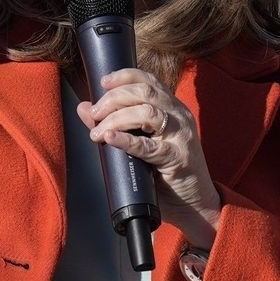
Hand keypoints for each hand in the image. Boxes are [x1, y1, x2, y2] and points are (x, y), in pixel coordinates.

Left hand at [76, 68, 220, 246]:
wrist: (195, 204)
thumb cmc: (165, 173)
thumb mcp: (140, 143)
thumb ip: (114, 124)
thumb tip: (84, 107)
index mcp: (172, 107)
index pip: (149, 79)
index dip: (124, 75)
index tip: (103, 82)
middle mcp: (179, 115)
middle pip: (144, 91)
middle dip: (113, 98)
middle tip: (94, 112)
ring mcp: (180, 135)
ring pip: (147, 112)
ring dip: (116, 118)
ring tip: (98, 132)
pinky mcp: (177, 158)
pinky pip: (148, 146)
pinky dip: (126, 140)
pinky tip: (110, 138)